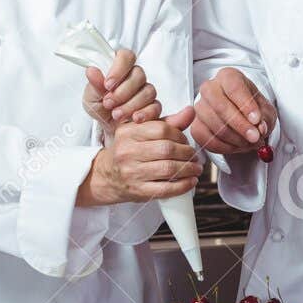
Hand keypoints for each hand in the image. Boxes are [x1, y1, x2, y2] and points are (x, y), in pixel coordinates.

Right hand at [77, 105, 199, 205]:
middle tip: (194, 156)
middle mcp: (127, 151)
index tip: (186, 141)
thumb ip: (168, 122)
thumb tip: (190, 111)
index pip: (162, 129)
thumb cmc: (129, 151)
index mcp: (128, 132)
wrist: (107, 176)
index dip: (180, 135)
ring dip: (188, 169)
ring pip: (168, 169)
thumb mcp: (142, 131)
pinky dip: (183, 185)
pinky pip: (165, 189)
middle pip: (167, 149)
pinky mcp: (137, 190)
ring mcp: (132, 172)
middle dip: (187, 153)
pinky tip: (190, 181)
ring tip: (196, 168)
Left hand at [83, 49, 163, 133]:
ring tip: (116, 114)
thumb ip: (94, 84)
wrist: (107, 127)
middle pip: (139, 74)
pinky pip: (155, 106)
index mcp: (119, 67)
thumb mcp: (91, 97)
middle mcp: (135, 76)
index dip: (119, 68)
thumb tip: (91, 70)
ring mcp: (146, 90)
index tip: (108, 84)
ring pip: (147, 91)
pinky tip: (134, 118)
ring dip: (130, 105)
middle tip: (108, 103)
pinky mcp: (153, 106)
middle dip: (122, 92)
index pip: (126, 56)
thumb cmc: (100, 107)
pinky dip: (145, 113)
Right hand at [191, 68, 277, 155]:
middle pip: (220, 106)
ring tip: (250, 143)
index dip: (246, 105)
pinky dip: (224, 146)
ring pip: (213, 124)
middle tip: (255, 137)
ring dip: (234, 138)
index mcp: (228, 76)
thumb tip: (260, 128)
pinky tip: (237, 146)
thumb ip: (264, 118)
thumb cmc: (253, 109)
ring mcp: (199, 106)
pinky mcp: (194, 125)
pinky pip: (205, 138)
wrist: (243, 119)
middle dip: (239, 125)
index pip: (234, 87)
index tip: (257, 120)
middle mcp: (210, 88)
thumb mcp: (265, 111)